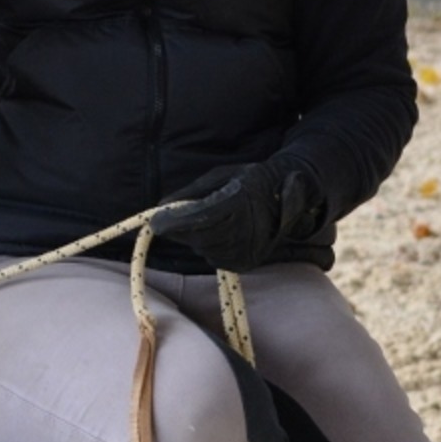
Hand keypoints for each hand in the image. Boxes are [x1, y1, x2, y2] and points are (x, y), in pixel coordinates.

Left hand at [149, 158, 322, 272]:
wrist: (286, 199)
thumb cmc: (248, 180)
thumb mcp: (218, 176)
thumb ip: (189, 193)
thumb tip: (160, 208)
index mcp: (233, 206)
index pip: (194, 221)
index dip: (170, 222)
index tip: (154, 221)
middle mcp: (239, 234)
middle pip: (192, 237)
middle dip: (181, 227)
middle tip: (185, 212)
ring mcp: (242, 252)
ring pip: (200, 248)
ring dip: (195, 235)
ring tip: (214, 218)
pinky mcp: (242, 265)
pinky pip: (212, 256)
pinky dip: (208, 244)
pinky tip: (222, 230)